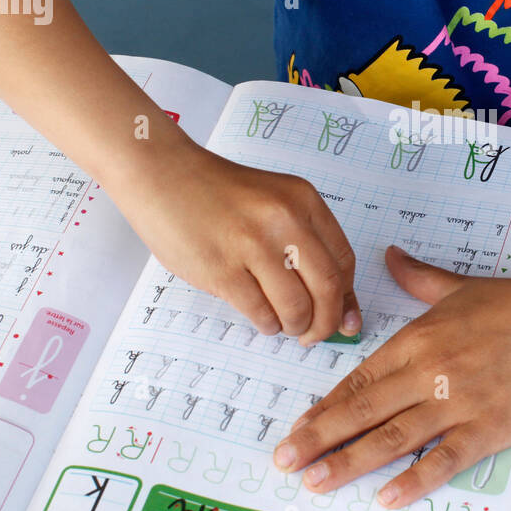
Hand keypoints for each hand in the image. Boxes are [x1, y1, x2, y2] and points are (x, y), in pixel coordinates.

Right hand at [109, 142, 360, 343]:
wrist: (163, 175)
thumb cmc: (218, 194)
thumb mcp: (274, 202)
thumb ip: (305, 242)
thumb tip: (335, 300)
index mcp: (303, 200)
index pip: (344, 261)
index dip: (347, 297)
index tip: (344, 317)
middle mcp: (284, 220)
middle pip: (328, 288)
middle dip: (327, 323)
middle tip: (316, 335)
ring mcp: (252, 245)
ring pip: (296, 307)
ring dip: (295, 326)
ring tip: (285, 324)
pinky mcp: (222, 269)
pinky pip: (260, 312)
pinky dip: (267, 324)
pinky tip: (262, 318)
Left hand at [271, 244, 510, 507]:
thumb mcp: (457, 287)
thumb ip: (417, 276)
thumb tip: (390, 255)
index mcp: (417, 340)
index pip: (360, 379)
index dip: (325, 406)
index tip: (297, 426)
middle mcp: (428, 372)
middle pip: (363, 410)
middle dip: (319, 437)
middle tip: (285, 460)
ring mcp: (456, 401)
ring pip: (393, 436)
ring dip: (350, 461)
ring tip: (318, 480)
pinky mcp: (488, 426)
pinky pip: (444, 457)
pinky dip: (415, 478)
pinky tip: (388, 495)